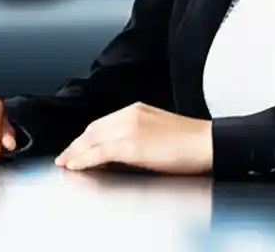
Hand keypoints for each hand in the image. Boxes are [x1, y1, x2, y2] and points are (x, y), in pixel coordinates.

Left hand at [54, 102, 211, 174]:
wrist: (209, 142)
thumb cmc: (191, 141)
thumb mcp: (159, 130)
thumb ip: (138, 134)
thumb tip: (122, 150)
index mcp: (137, 109)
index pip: (102, 123)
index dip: (85, 136)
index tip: (75, 146)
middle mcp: (130, 114)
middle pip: (93, 129)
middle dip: (76, 144)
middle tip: (64, 156)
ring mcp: (130, 128)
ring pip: (92, 138)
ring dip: (76, 151)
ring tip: (66, 162)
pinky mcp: (133, 144)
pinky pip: (100, 151)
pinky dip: (85, 158)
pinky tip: (77, 165)